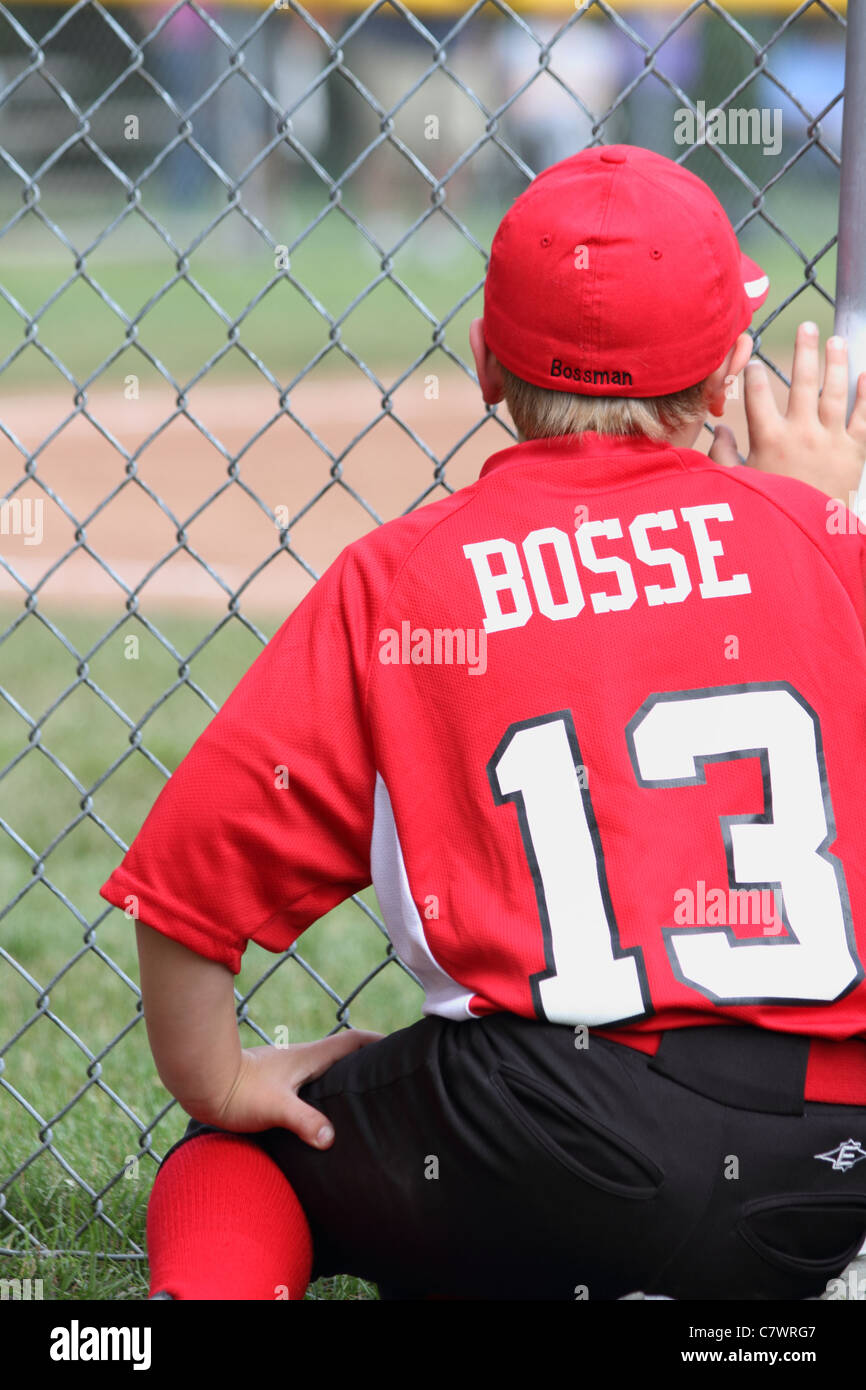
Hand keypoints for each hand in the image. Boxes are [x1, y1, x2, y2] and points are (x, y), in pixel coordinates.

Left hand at [208, 1029, 383, 1147]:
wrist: (201, 1083)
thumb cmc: (238, 1092)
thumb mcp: (276, 1108)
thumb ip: (304, 1120)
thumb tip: (330, 1138)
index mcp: (308, 1057)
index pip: (351, 1041)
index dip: (376, 1040)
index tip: (400, 1043)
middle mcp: (300, 1059)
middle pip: (341, 1054)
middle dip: (364, 1060)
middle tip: (388, 1073)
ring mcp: (286, 1070)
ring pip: (322, 1069)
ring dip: (341, 1076)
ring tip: (359, 1096)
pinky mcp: (272, 1083)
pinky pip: (307, 1082)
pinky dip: (321, 1089)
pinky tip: (320, 1110)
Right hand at [708, 322, 865, 503]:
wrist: (804, 539)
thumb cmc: (767, 515)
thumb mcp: (735, 487)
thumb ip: (724, 455)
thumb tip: (720, 429)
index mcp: (768, 440)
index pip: (759, 394)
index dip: (755, 373)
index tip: (754, 360)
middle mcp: (800, 434)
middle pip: (802, 382)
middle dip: (804, 352)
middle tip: (807, 327)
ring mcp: (830, 441)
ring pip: (834, 392)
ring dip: (836, 362)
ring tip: (836, 340)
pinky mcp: (854, 453)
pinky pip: (863, 418)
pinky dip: (865, 395)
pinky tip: (865, 374)